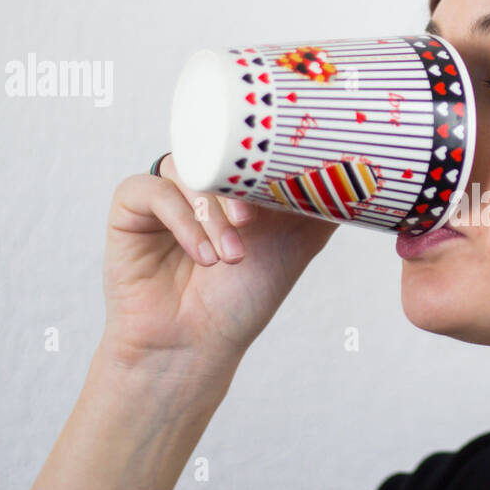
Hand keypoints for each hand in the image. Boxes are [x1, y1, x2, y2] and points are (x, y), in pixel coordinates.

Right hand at [101, 154, 337, 367]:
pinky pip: (150, 190)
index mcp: (235, 181)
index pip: (247, 142)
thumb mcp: (298, 243)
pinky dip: (181, 221)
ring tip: (231, 257)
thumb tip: (359, 166)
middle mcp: (200, 181)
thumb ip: (318, 201)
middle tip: (253, 223)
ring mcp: (164, 192)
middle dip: (236, 185)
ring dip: (211, 213)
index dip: (265, 155)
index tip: (287, 175)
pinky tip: (203, 257)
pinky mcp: (129, 210)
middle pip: (213, 150)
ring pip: (185, 168)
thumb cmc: (244, 298)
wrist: (197, 347)